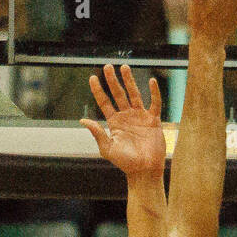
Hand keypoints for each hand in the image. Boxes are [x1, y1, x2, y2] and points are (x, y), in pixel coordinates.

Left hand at [81, 65, 165, 181]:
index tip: (92, 77)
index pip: (104, 102)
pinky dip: (154, 93)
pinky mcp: (153, 120)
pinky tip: (151, 81)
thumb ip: (97, 133)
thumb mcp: (107, 148)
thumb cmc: (125, 162)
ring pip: (134, 94)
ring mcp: (140, 116)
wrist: (144, 170)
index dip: (98, 90)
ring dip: (129, 81)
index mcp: (114, 122)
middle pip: (118, 94)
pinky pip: (154, 103)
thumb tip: (83, 120)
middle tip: (107, 66)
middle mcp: (126, 116)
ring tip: (124, 67)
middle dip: (113, 81)